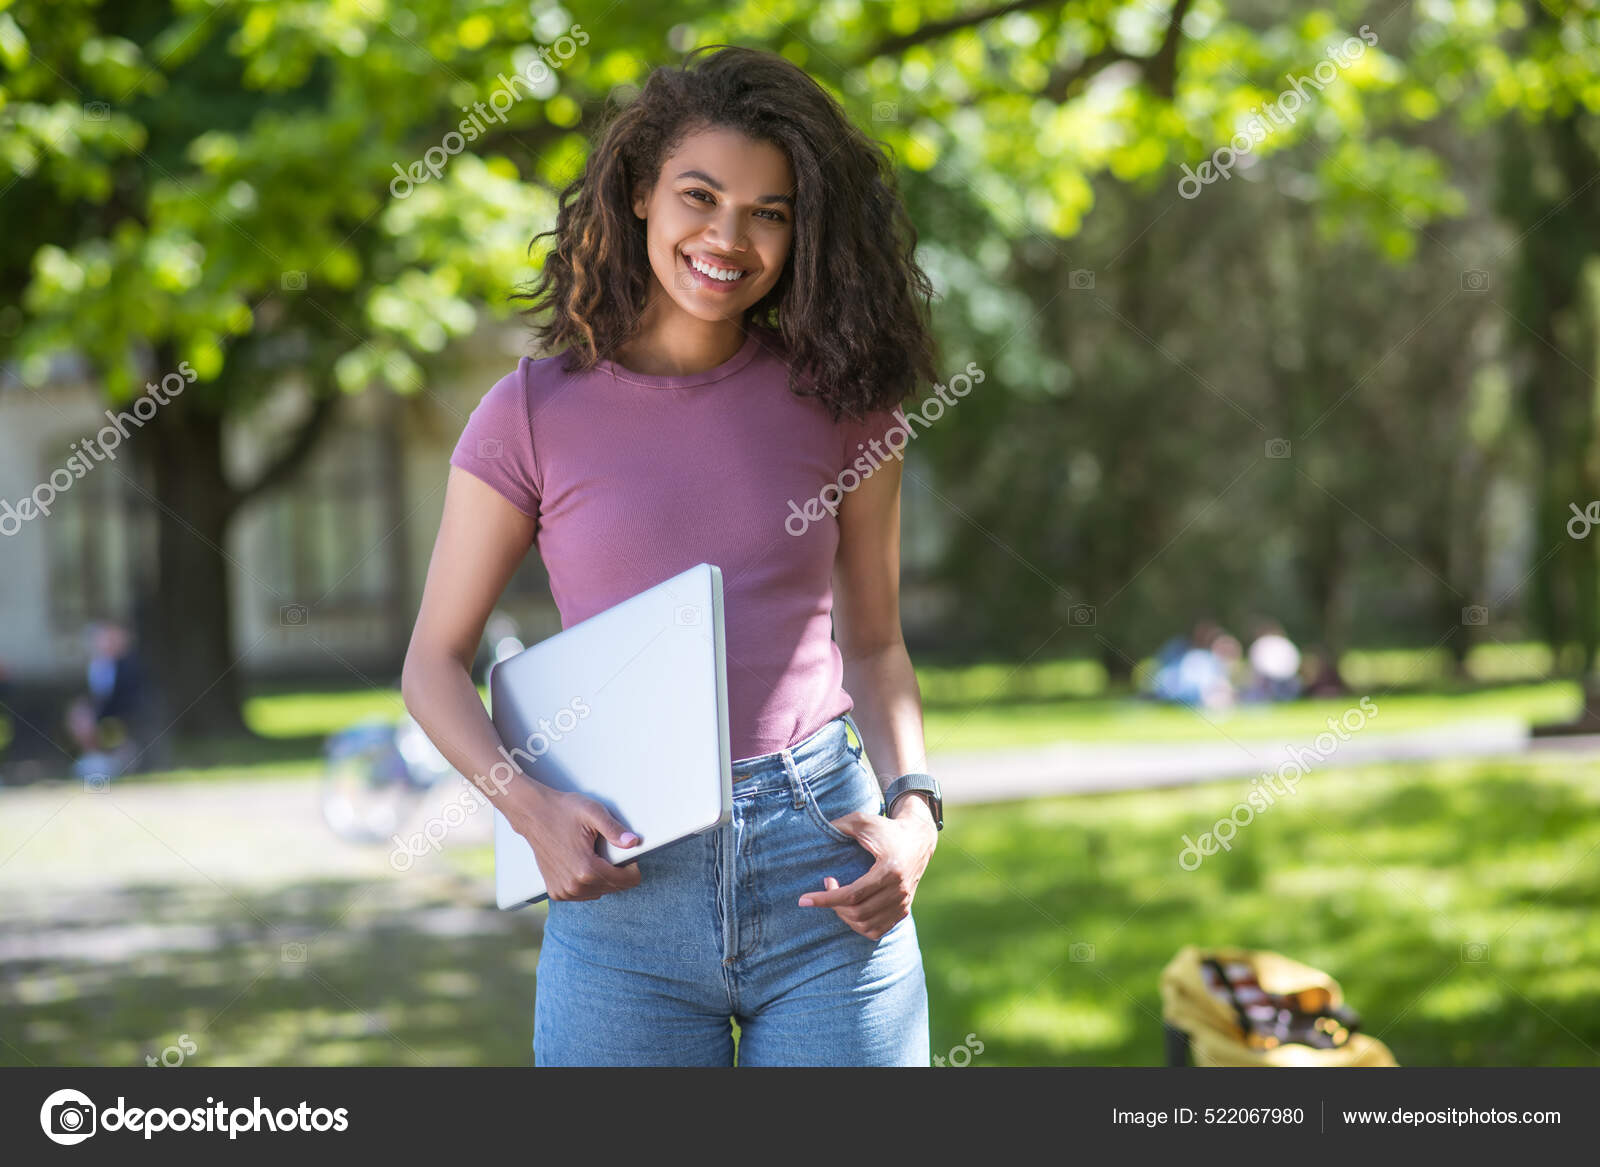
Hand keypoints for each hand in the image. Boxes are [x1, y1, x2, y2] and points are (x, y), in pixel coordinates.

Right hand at [509, 783, 642, 901]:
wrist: (534, 815)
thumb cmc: (562, 811)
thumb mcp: (593, 813)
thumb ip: (614, 829)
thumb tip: (633, 842)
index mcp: (586, 869)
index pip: (627, 881)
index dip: (632, 865)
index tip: (625, 853)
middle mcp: (574, 886)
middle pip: (615, 887)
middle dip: (617, 870)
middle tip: (605, 849)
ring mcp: (564, 891)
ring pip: (600, 891)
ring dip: (602, 877)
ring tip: (592, 855)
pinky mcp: (556, 892)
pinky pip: (584, 894)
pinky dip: (588, 882)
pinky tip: (581, 864)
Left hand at [797, 797, 936, 939]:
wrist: (918, 838)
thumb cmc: (887, 829)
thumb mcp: (864, 821)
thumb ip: (841, 825)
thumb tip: (819, 832)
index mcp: (890, 870)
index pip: (852, 895)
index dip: (825, 899)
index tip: (804, 899)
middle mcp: (899, 890)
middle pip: (858, 912)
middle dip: (833, 904)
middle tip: (828, 884)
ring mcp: (903, 902)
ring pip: (866, 925)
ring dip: (844, 916)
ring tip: (838, 897)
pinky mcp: (904, 910)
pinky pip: (877, 930)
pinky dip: (859, 925)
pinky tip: (850, 909)